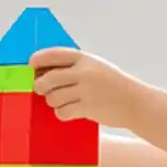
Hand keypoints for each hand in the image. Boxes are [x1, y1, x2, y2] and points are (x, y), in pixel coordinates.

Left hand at [29, 48, 150, 127]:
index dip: (39, 58)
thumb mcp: (96, 67)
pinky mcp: (88, 108)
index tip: (31, 64)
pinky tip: (70, 111)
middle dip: (40, 85)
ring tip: (63, 101)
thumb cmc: (112, 85)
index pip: (55, 54)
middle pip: (48, 79)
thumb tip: (42, 71)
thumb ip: (74, 67)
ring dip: (53, 101)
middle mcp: (85, 73)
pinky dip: (62, 113)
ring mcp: (86, 91)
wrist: (136, 103)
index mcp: (86, 59)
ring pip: (53, 97)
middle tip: (41, 89)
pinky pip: (62, 112)